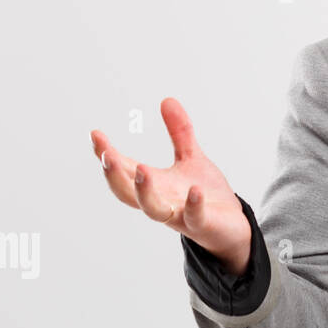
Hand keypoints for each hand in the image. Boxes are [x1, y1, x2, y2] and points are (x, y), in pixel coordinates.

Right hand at [90, 98, 251, 275]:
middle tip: (107, 156)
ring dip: (145, 192)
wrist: (231, 228)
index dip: (107, 154)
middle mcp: (161, 201)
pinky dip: (193, 205)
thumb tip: (167, 99)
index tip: (95, 134)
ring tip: (142, 169)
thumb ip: (179, 132)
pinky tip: (195, 190)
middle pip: (127, 193)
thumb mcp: (191, 158)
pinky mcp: (202, 225)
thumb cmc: (206, 195)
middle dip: (115, 176)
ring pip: (153, 210)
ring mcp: (179, 215)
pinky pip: (194, 217)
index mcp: (154, 184)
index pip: (124, 169)